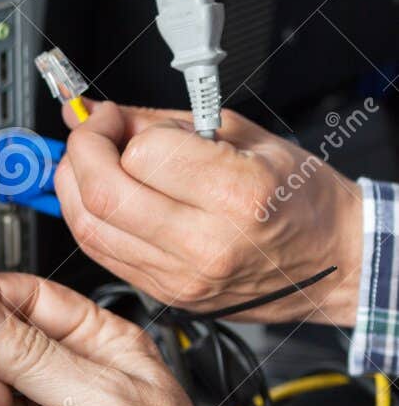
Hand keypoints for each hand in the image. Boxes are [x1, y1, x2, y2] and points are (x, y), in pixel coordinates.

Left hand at [54, 101, 363, 323]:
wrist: (332, 261)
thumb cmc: (300, 198)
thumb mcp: (243, 137)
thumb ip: (160, 123)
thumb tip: (98, 110)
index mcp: (238, 196)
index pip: (142, 156)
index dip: (113, 128)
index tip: (114, 116)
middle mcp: (207, 244)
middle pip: (104, 197)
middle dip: (80, 153)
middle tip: (90, 133)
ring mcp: (183, 277)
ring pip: (91, 230)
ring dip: (72, 187)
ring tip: (88, 160)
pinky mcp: (168, 295)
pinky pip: (103, 254)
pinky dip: (88, 218)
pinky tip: (98, 196)